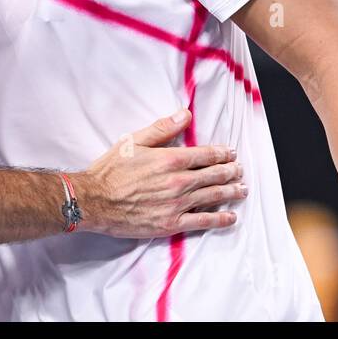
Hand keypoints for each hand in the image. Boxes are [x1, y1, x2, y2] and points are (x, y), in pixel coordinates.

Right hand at [73, 110, 245, 238]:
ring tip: (242, 189)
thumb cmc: (111, 170)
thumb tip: (185, 114)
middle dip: (230, 172)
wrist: (94, 200)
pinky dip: (220, 219)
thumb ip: (163, 128)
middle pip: (213, 175)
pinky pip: (202, 221)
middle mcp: (178, 182)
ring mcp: (177, 204)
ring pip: (212, 196)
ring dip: (231, 192)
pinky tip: (230, 217)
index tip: (231, 153)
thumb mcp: (134, 141)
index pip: (205, 155)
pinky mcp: (171, 224)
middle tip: (240, 170)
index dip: (222, 153)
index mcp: (170, 159)